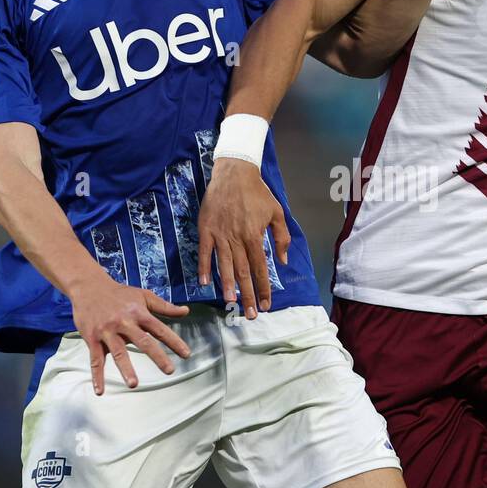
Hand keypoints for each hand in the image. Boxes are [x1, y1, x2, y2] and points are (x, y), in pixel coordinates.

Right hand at [68, 273, 190, 394]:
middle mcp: (124, 322)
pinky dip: (97, 376)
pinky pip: (95, 360)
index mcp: (139, 313)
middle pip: (143, 341)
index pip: (160, 329)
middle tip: (169, 370)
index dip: (174, 341)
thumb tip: (186, 311)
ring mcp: (107, 331)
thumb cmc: (119, 293)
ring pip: (118, 352)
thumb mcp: (143, 295)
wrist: (88, 286)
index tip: (186, 354)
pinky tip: (100, 391)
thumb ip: (165, 306)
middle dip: (157, 356)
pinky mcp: (92, 338)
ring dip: (126, 368)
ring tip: (134, 384)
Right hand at [197, 158, 290, 317]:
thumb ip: (281, 237)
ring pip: (223, 265)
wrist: (234, 173)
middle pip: (242, 272)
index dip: (263, 288)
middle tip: (249, 314)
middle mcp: (237, 238)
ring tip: (229, 302)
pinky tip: (205, 283)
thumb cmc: (257, 193)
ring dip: (227, 285)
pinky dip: (204, 267)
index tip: (266, 304)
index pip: (260, 268)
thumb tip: (283, 261)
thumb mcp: (277, 212)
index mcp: (254, 236)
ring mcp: (219, 234)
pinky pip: (204, 252)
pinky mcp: (206, 229)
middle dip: (247, 294)